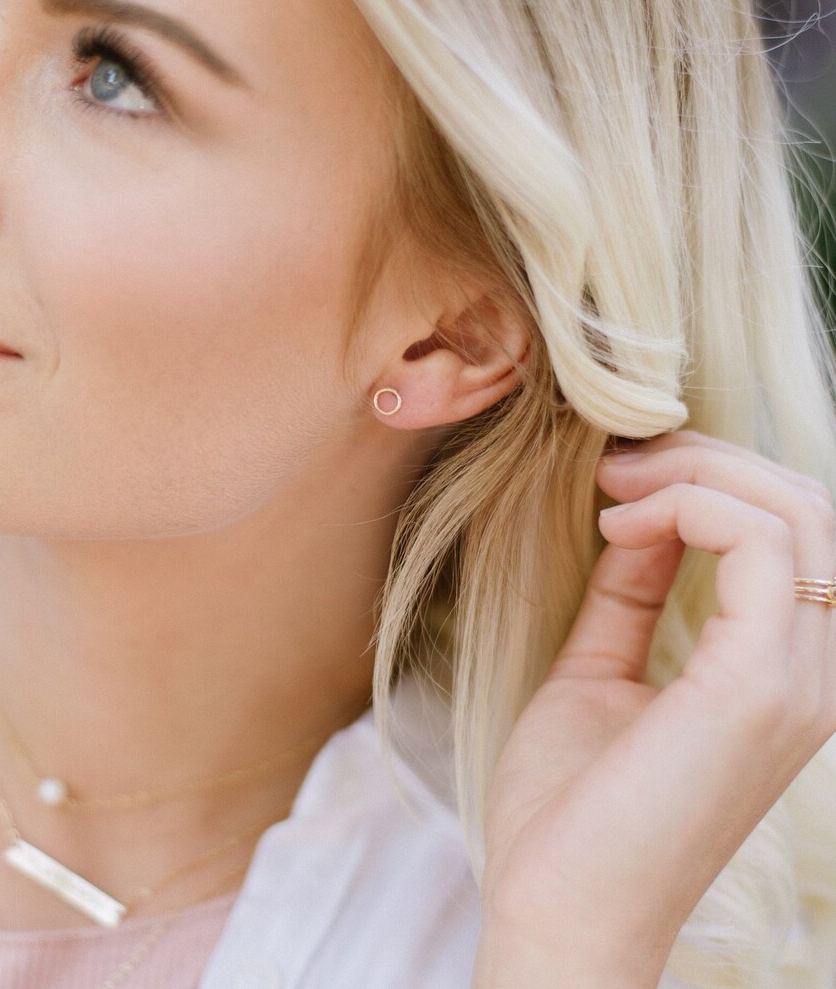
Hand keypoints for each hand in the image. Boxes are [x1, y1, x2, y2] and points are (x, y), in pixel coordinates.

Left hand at [472, 431, 835, 985]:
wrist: (556, 905)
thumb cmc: (572, 804)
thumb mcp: (600, 670)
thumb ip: (631, 597)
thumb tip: (638, 524)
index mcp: (783, 674)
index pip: (797, 536)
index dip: (713, 480)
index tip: (618, 479)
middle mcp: (815, 676)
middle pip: (808, 508)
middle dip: (710, 460)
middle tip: (619, 460)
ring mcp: (798, 683)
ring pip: (799, 513)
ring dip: (700, 474)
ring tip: (613, 485)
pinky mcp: (758, 687)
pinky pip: (761, 546)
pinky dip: (689, 509)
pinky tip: (619, 528)